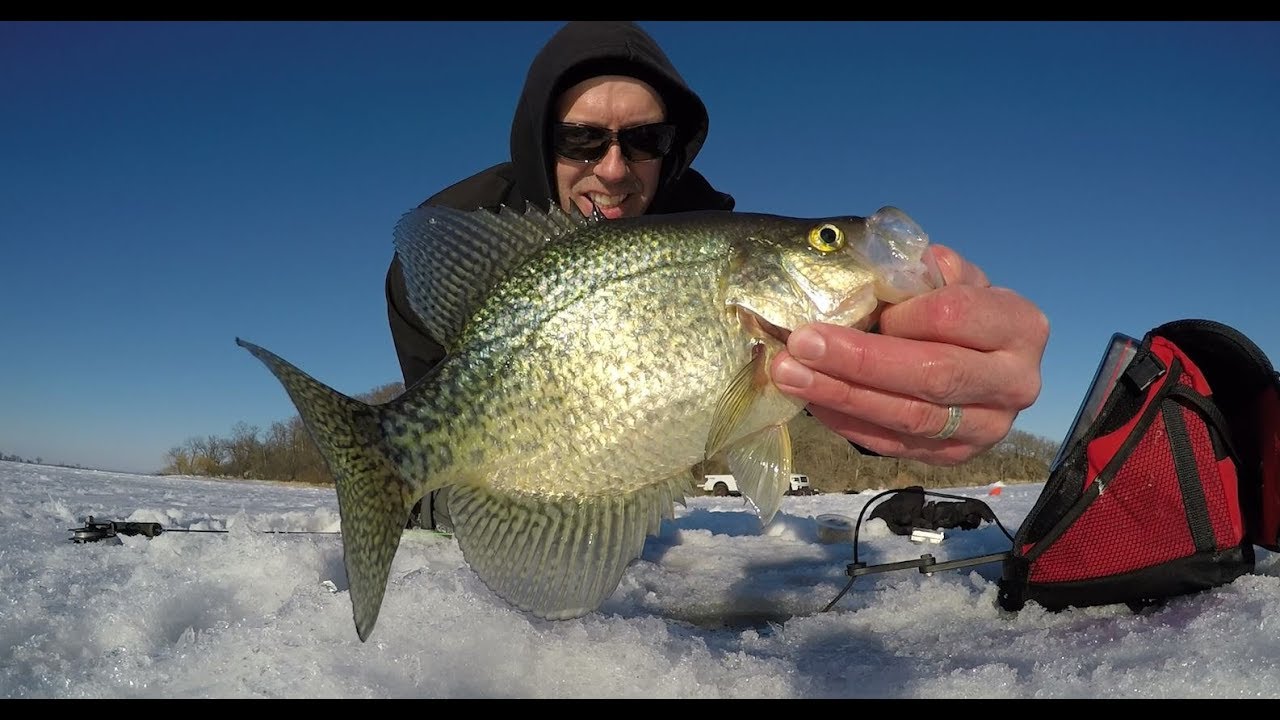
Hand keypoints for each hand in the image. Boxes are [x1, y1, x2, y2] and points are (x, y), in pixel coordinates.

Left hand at [770, 245, 1048, 464]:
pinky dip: (847, 422)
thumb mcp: (947, 278)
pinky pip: (894, 444)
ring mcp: (989, 427)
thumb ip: (919, 272)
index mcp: (1020, 325)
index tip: (853, 306)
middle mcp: (1016, 382)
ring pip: (910, 417)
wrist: (980, 359)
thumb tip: (878, 270)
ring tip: (790, 374)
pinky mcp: (956, 457)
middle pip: (932, 375)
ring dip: (842, 395)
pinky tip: (812, 400)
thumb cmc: (957, 308)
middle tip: (800, 344)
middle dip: (858, 360)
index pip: (953, 317)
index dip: (900, 315)